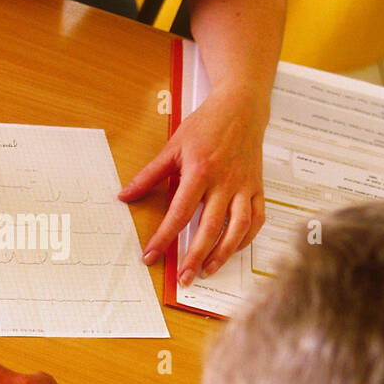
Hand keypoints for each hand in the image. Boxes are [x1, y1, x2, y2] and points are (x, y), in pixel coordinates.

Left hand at [119, 84, 268, 283]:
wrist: (242, 106)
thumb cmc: (207, 124)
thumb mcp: (174, 146)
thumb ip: (149, 174)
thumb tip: (125, 195)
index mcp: (200, 170)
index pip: (179, 213)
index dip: (164, 237)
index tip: (150, 255)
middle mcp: (224, 181)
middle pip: (209, 227)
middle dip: (195, 256)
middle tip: (184, 277)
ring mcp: (244, 186)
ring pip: (237, 227)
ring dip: (223, 253)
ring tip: (208, 270)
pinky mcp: (258, 188)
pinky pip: (256, 219)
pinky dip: (246, 238)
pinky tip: (233, 250)